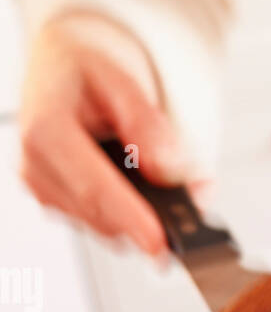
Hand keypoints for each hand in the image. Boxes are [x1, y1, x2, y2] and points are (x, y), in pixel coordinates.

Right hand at [18, 16, 189, 255]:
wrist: (59, 71)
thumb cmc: (86, 73)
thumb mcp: (121, 80)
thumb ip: (146, 123)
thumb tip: (165, 167)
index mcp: (47, 130)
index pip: (93, 186)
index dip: (130, 218)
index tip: (160, 241)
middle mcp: (36, 166)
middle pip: (101, 215)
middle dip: (149, 216)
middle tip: (193, 201)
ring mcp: (42, 189)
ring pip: (104, 225)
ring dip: (139, 213)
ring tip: (163, 178)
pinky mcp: (54, 203)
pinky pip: (100, 221)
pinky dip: (127, 211)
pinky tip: (136, 185)